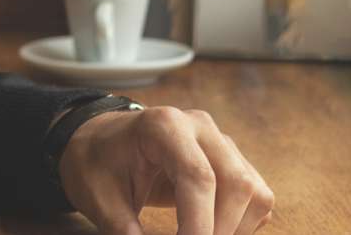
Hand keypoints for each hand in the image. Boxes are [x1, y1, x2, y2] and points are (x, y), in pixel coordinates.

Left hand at [58, 106, 274, 234]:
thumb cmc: (95, 164)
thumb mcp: (100, 200)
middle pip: (236, 184)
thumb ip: (126, 234)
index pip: (198, 177)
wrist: (97, 140)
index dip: (200, 226)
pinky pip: (255, 197)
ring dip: (234, 229)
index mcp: (163, 126)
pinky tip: (209, 231)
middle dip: (220, 230)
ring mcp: (219, 141)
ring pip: (253, 192)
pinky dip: (240, 224)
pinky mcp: (230, 160)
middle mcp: (199, 126)